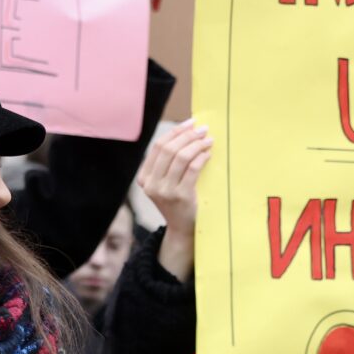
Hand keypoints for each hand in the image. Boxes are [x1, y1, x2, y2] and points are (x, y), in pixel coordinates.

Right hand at [140, 120, 212, 282]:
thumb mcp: (165, 183)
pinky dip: (201, 157)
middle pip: (169, 149)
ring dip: (196, 144)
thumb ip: (168, 164)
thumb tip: (186, 132)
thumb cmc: (178, 202)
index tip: (190, 123)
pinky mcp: (181, 196)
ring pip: (181, 157)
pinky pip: (192, 169)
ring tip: (208, 139)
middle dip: (187, 135)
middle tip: (202, 129)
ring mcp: (165, 191)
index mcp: (144, 178)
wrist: (182, 229)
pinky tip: (208, 153)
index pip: (158, 147)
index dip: (175, 132)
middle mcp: (151, 184)